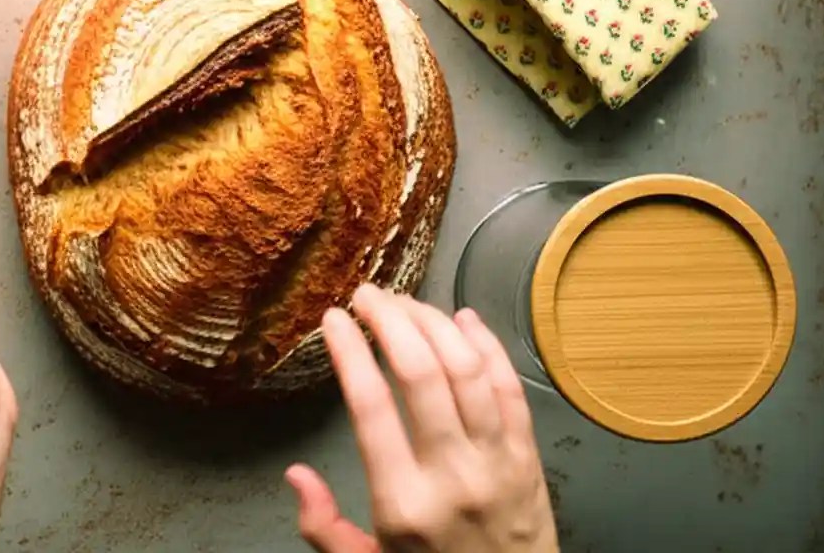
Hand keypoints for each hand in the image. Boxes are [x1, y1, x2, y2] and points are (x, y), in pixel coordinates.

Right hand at [286, 285, 556, 552]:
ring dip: (435, 324)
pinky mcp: (528, 457)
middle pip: (422, 374)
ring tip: (406, 303)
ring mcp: (497, 462)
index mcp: (403, 503)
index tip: (333, 320)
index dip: (350, 352)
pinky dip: (489, 346)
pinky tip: (464, 320)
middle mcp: (452, 476)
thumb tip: (295, 475)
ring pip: (468, 371)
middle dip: (391, 321)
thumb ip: (324, 527)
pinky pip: (510, 388)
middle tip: (367, 296)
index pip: (370, 407)